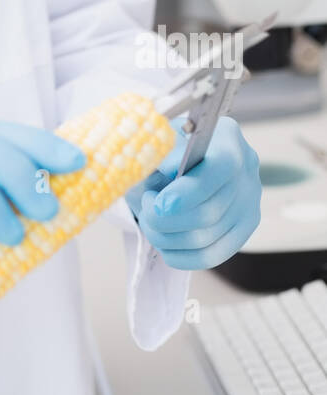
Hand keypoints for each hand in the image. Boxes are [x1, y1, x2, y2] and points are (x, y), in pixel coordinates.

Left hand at [126, 115, 260, 269]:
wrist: (179, 159)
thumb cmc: (166, 148)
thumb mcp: (160, 140)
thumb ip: (163, 151)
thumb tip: (168, 167)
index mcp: (228, 139)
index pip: (219, 168)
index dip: (188, 192)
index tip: (159, 205)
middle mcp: (247, 171)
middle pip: (210, 212)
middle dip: (166, 219)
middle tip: (145, 206)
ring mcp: (249, 203)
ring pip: (206, 238)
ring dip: (167, 236)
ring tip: (150, 220)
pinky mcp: (243, 229)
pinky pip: (212, 255)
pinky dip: (180, 255)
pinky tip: (162, 243)